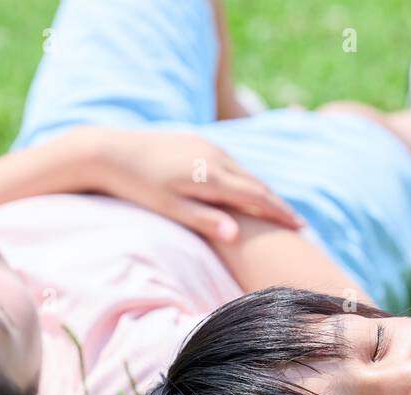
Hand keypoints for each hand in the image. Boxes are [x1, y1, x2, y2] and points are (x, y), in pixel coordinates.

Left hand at [83, 128, 303, 241]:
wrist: (111, 151)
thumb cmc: (139, 187)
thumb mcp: (171, 209)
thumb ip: (205, 220)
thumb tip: (236, 236)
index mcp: (211, 177)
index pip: (257, 197)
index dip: (280, 213)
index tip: (299, 227)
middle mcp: (215, 158)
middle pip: (257, 183)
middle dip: (278, 204)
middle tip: (298, 224)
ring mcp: (207, 147)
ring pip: (244, 172)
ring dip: (263, 190)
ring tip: (277, 210)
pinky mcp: (198, 143)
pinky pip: (230, 164)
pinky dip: (244, 179)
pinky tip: (246, 190)